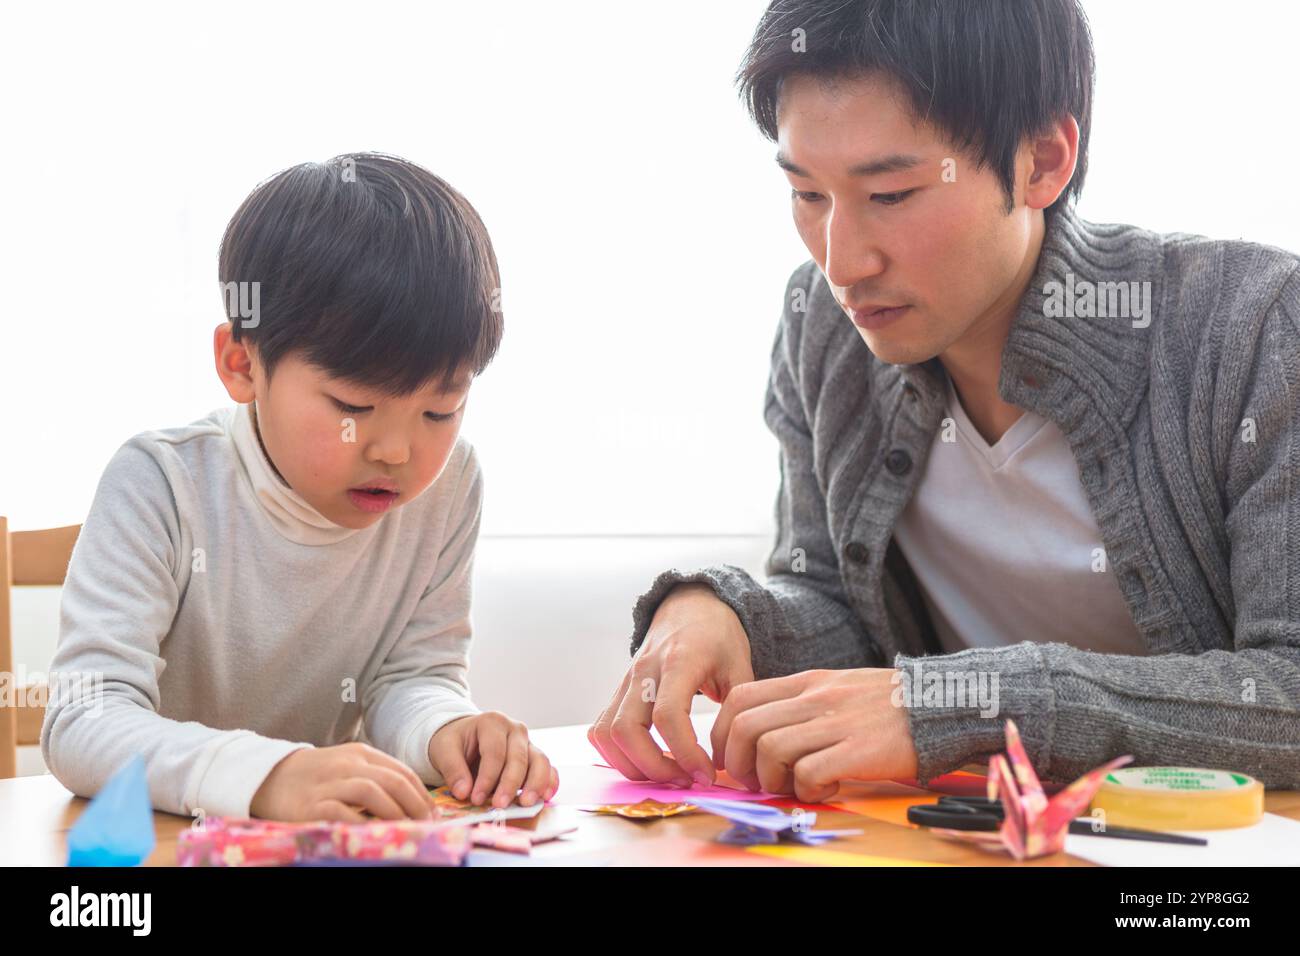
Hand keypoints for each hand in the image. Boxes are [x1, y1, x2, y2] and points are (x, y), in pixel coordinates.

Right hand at [250, 742, 438, 822]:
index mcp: (360, 753)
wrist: (268, 776)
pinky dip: (363, 824)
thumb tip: (412, 801)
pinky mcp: (312, 806)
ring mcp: (329, 784)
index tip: (433, 812)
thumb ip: (375, 776)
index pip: (401, 771)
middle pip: (392, 781)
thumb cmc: (316, 776)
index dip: (421, 793)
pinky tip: (375, 835)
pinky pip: (343, 814)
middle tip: (427, 824)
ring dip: (395, 812)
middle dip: (415, 804)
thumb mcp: (347, 766)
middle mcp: (347, 765)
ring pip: (372, 792)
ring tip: (407, 829)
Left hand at [428, 712, 557, 808]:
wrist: (464, 736)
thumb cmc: (455, 742)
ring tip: (525, 803)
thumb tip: (464, 793)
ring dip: (535, 784)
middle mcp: (514, 729)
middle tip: (499, 805)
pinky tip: (545, 797)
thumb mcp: (444, 750)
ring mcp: (528, 743)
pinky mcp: (535, 757)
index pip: (494, 752)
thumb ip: (453, 770)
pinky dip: (549, 782)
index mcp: (492, 722)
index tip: (476, 798)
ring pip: (540, 761)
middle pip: (519, 757)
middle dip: (510, 783)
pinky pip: (548, 768)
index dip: (487, 777)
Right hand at [588, 583, 754, 787]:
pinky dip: (616, 755)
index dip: (685, 753)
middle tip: (685, 779)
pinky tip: (645, 762)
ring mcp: (626, 680)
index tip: (706, 774)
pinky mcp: (618, 691)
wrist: (690, 605)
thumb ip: (736, 710)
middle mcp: (644, 671)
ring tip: (666, 774)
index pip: (668, 716)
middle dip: (653, 767)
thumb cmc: (718, 636)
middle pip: (626, 730)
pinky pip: (600, 730)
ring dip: (632, 765)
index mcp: (679, 661)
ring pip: (606, 734)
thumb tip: (725, 760)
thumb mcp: (740, 664)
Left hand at [710, 668, 917, 802]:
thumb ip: (801, 703)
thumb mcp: (838, 687)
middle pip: (745, 727)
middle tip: (756, 781)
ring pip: (770, 750)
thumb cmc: (888, 704)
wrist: (942, 704)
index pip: (740, 698)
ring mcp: (837, 722)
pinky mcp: (859, 750)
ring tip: (795, 785)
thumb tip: (761, 734)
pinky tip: (825, 788)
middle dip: (738, 763)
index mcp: (808, 681)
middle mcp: (817, 697)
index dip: (721, 733)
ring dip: (772, 779)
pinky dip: (807, 789)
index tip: (729, 758)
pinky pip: (809, 772)